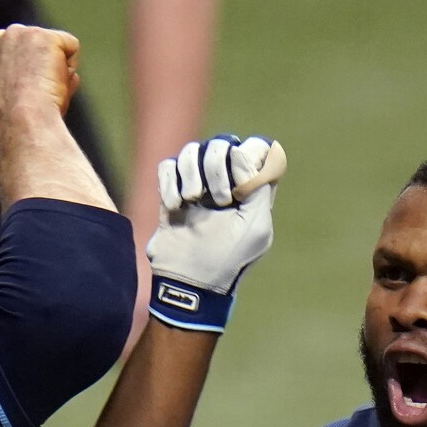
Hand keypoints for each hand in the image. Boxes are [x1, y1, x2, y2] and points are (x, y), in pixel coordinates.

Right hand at [0, 24, 80, 126]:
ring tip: (45, 90)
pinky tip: (56, 82)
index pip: (23, 54)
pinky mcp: (44, 36)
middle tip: (40, 94)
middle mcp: (4, 37)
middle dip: (46, 68)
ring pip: (57, 48)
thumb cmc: (18, 122)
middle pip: (41, 47)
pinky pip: (71, 47)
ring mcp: (24, 34)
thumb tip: (72, 78)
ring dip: (58, 70)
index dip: (34, 75)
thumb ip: (32, 84)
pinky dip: (72, 66)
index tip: (30, 95)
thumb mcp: (19, 103)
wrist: (23, 122)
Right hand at [144, 135, 282, 332]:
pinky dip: (170, 182)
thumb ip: (258, 187)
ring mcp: (197, 185)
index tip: (241, 185)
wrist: (188, 283)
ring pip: (192, 150)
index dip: (247, 157)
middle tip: (219, 201)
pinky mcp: (171, 193)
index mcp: (251, 189)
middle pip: (222, 144)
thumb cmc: (228, 259)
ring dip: (192, 174)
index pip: (254, 148)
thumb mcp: (256, 227)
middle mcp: (225, 182)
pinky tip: (176, 206)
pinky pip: (168, 166)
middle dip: (217, 168)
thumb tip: (242, 152)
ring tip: (192, 201)